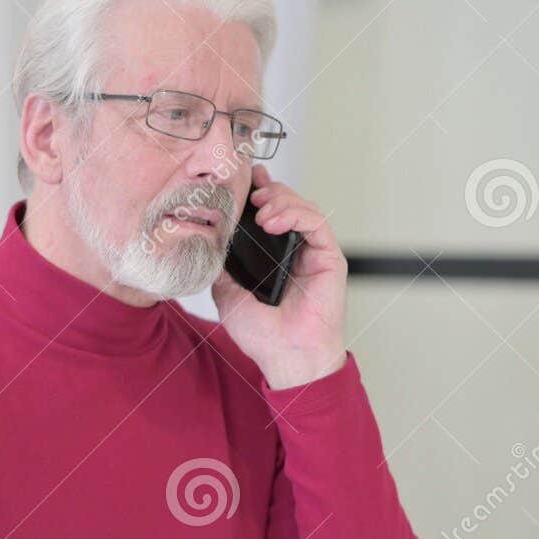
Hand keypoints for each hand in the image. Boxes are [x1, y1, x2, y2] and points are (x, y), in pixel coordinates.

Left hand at [212, 164, 347, 388]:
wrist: (287, 357)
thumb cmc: (264, 335)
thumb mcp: (227, 293)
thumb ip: (222, 265)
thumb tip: (209, 241)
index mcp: (274, 257)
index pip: (271, 213)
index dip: (260, 193)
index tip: (244, 181)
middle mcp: (295, 252)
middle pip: (288, 203)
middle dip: (269, 191)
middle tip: (252, 195)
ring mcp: (314, 253)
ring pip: (304, 207)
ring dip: (281, 200)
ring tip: (262, 212)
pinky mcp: (330, 257)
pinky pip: (316, 222)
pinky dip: (296, 213)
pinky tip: (274, 221)